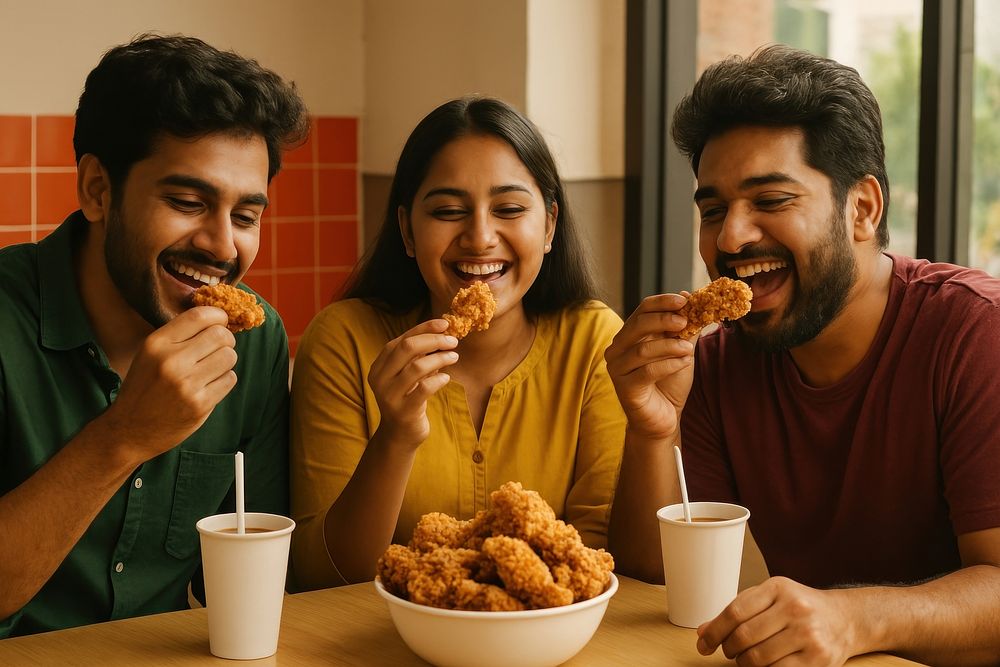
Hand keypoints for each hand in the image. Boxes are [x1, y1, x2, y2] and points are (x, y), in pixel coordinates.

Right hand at [101, 306, 237, 462]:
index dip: (218, 315)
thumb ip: (179, 336)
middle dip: (225, 339)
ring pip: (229, 356)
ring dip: (226, 360)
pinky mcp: (200, 404)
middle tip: (218, 347)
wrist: (130, 430)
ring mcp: (187, 384)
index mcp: (156, 344)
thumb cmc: (144, 388)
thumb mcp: (149, 354)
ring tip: (212, 367)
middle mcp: (171, 361)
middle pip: (220, 335)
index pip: (199, 316)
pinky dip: (224, 379)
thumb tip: (217, 319)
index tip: (221, 320)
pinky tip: (209, 385)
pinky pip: (229, 379)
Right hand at [368, 319, 457, 447]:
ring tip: (454, 357)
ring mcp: (390, 396)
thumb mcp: (410, 376)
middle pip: (406, 348)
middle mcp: (380, 379)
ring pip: (417, 367)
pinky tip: (446, 377)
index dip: (423, 329)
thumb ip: (419, 357)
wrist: (400, 435)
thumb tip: (443, 332)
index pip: (400, 339)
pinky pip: (424, 389)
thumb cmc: (408, 399)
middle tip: (453, 341)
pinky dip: (438, 379)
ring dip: (440, 358)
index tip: (444, 324)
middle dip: (433, 340)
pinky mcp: (403, 411)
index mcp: (379, 366)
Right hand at [604, 293, 694, 440]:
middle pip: (637, 325)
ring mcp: (617, 370)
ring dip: (670, 346)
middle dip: (663, 320)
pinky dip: (670, 364)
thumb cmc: (669, 384)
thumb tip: (689, 296)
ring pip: (643, 349)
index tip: (684, 300)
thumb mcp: (681, 351)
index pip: (641, 310)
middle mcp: (617, 350)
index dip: (662, 302)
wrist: (664, 419)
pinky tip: (685, 363)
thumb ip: (684, 328)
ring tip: (689, 349)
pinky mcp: (625, 388)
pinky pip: (648, 371)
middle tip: (685, 321)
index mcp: (629, 337)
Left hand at [697, 576, 857, 666]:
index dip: (714, 631)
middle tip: (728, 652)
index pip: (735, 611)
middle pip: (744, 636)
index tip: (704, 644)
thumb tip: (703, 632)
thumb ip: (738, 611)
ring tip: (746, 658)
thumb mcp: (770, 598)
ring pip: (758, 658)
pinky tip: (765, 665)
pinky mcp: (818, 659)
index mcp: (778, 587)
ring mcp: (808, 634)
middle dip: (728, 649)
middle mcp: (795, 608)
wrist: (845, 619)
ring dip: (744, 663)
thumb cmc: (800, 607)